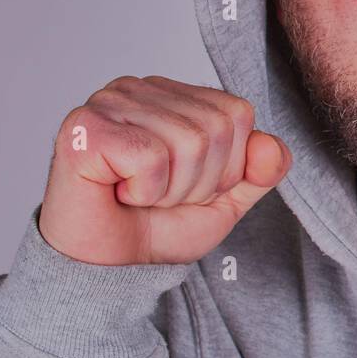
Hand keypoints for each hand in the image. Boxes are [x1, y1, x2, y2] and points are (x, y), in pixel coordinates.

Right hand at [38, 75, 290, 264]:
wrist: (107, 269)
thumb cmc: (156, 226)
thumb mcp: (226, 201)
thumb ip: (260, 171)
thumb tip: (271, 146)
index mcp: (174, 95)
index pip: (237, 113)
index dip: (226, 166)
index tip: (186, 185)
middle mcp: (140, 88)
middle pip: (216, 128)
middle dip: (199, 182)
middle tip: (160, 196)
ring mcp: (108, 102)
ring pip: (188, 143)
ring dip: (171, 190)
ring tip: (139, 196)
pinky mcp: (85, 128)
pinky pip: (151, 158)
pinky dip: (144, 191)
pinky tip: (119, 193)